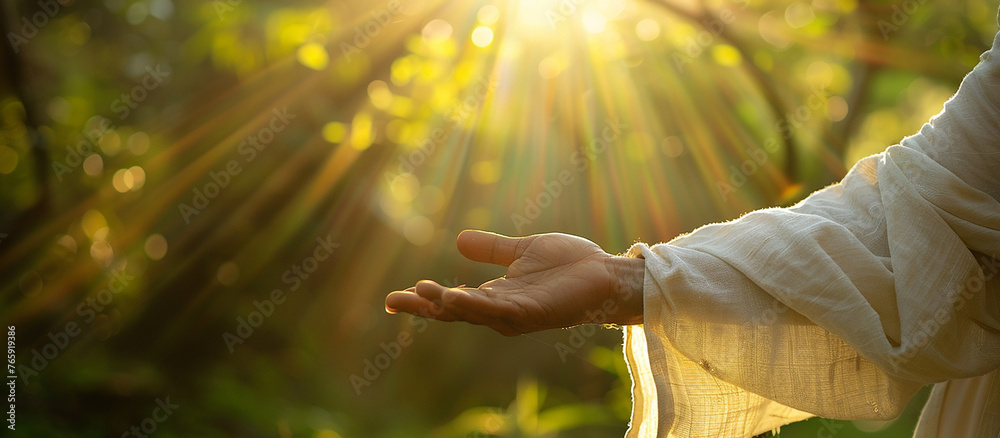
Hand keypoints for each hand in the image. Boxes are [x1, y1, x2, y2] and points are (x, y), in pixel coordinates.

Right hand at [385, 230, 644, 335]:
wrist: (607, 274)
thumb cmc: (570, 265)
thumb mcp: (523, 251)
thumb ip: (493, 249)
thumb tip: (459, 240)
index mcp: (496, 296)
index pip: (453, 300)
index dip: (425, 299)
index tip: (396, 295)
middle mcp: (501, 310)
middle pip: (454, 311)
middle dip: (425, 307)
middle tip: (393, 300)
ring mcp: (516, 314)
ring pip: (472, 312)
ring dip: (446, 304)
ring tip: (421, 293)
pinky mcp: (533, 313)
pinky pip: (499, 311)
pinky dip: (476, 306)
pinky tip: (456, 298)